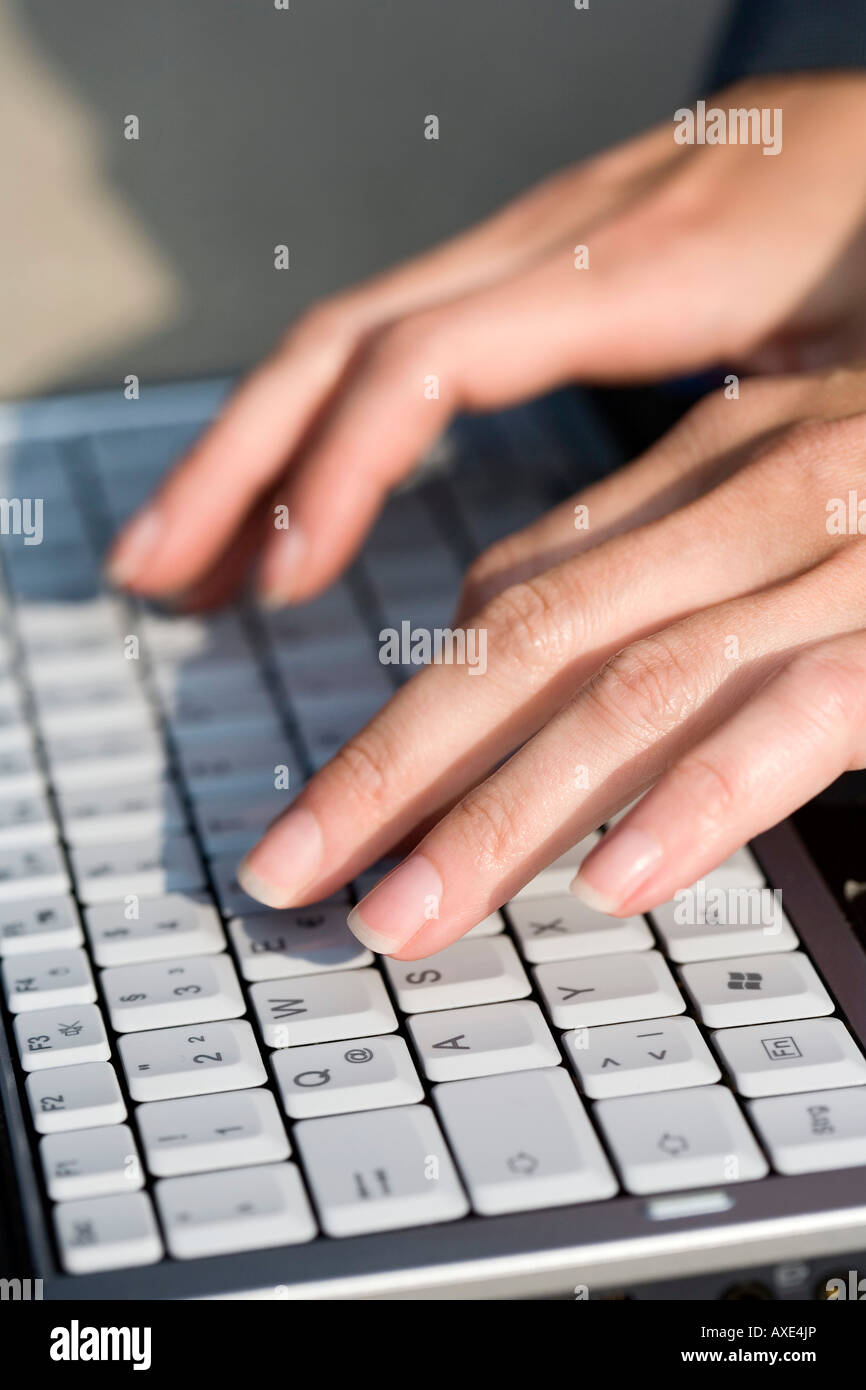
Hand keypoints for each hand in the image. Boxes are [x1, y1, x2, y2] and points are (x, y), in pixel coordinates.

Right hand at [107, 73, 865, 608]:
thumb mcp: (850, 372)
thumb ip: (754, 451)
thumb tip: (654, 567)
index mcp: (643, 262)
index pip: (428, 357)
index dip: (338, 465)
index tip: (283, 578)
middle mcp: (567, 232)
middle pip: (345, 337)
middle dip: (233, 459)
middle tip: (154, 571)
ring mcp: (545, 238)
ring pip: (353, 333)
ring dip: (252, 448)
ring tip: (188, 554)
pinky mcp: (545, 261)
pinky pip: (402, 339)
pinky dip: (327, 428)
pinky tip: (300, 493)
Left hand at [237, 366, 865, 956]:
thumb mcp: (801, 516)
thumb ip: (664, 566)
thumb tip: (503, 624)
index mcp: (716, 460)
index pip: (521, 591)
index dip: (408, 712)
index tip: (333, 811)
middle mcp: (757, 493)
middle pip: (531, 640)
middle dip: (392, 767)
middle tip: (294, 871)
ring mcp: (838, 556)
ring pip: (628, 690)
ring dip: (498, 814)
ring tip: (401, 916)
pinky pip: (791, 717)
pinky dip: (695, 802)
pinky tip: (607, 883)